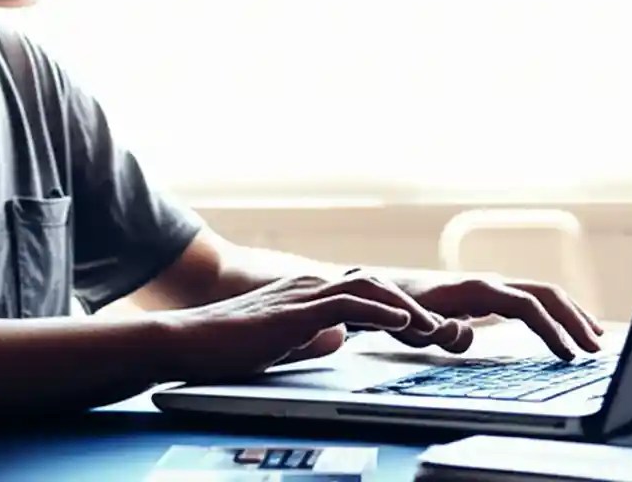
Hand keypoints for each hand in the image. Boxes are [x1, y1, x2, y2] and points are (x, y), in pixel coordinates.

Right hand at [155, 273, 456, 382]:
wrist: (189, 342)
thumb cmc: (228, 347)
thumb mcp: (282, 340)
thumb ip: (311, 335)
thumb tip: (337, 338)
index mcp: (309, 291)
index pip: (365, 292)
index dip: (399, 307)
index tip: (426, 329)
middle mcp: (311, 284)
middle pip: (376, 284)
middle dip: (413, 305)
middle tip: (442, 329)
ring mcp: (304, 294)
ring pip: (370, 289)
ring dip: (407, 308)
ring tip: (434, 329)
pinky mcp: (297, 310)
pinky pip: (350, 304)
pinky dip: (382, 311)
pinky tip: (403, 323)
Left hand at [389, 272, 604, 359]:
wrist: (384, 291)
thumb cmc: (397, 311)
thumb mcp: (411, 325)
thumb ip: (436, 330)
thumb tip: (465, 332)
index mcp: (476, 289)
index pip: (526, 304)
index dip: (550, 327)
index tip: (568, 353)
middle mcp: (489, 283)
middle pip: (544, 293)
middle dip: (573, 318)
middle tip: (597, 348)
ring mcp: (492, 288)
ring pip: (542, 294)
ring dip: (570, 315)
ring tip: (595, 340)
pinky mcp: (490, 297)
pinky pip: (531, 302)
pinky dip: (554, 314)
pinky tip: (567, 332)